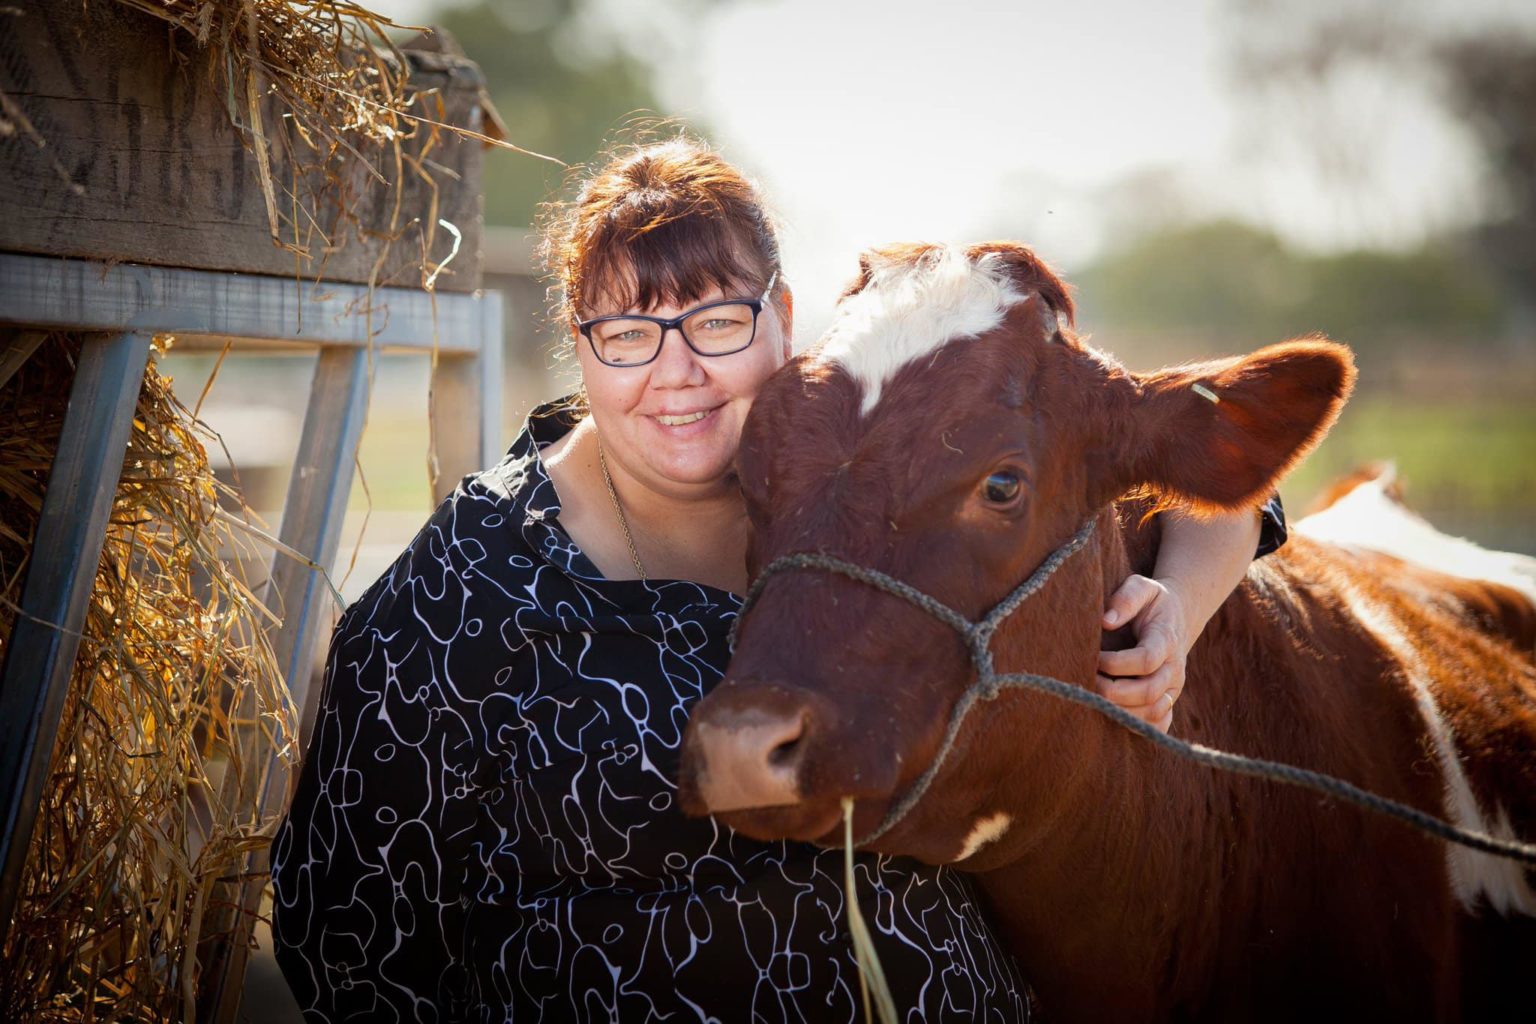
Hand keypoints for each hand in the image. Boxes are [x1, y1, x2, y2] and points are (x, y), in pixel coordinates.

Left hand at [1097, 574, 1189, 733]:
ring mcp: (1173, 688)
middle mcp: (1174, 669)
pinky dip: (1136, 727)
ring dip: (1119, 711)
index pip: (1146, 660)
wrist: (1177, 617)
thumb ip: (1126, 598)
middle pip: (1148, 692)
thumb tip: (1105, 620)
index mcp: (1167, 640)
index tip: (1093, 657)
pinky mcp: (1169, 701)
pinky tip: (1112, 715)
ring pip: (1152, 713)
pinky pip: (1159, 725)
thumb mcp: (1142, 587)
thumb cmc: (1152, 603)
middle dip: (1111, 691)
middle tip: (1084, 681)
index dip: (1116, 664)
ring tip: (1092, 697)